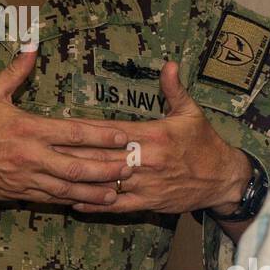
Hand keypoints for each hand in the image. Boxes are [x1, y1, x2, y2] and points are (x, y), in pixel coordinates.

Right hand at [0, 47, 134, 204]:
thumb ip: (15, 71)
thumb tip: (31, 46)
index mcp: (27, 128)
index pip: (73, 133)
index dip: (101, 136)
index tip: (123, 137)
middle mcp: (30, 156)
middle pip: (77, 165)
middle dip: (107, 168)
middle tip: (131, 167)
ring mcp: (24, 178)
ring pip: (67, 188)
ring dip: (95, 190)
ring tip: (118, 192)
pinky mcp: (17, 193)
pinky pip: (50, 200)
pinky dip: (72, 201)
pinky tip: (88, 203)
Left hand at [64, 61, 251, 215]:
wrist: (224, 179)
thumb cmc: (205, 143)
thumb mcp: (191, 113)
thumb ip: (175, 89)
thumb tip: (169, 64)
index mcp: (153, 136)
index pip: (113, 132)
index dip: (87, 130)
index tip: (63, 126)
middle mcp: (147, 160)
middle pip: (103, 157)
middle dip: (75, 154)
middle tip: (46, 151)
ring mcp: (147, 184)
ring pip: (107, 182)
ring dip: (80, 180)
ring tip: (53, 177)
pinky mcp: (149, 202)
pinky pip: (118, 206)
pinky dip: (96, 204)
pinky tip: (75, 202)